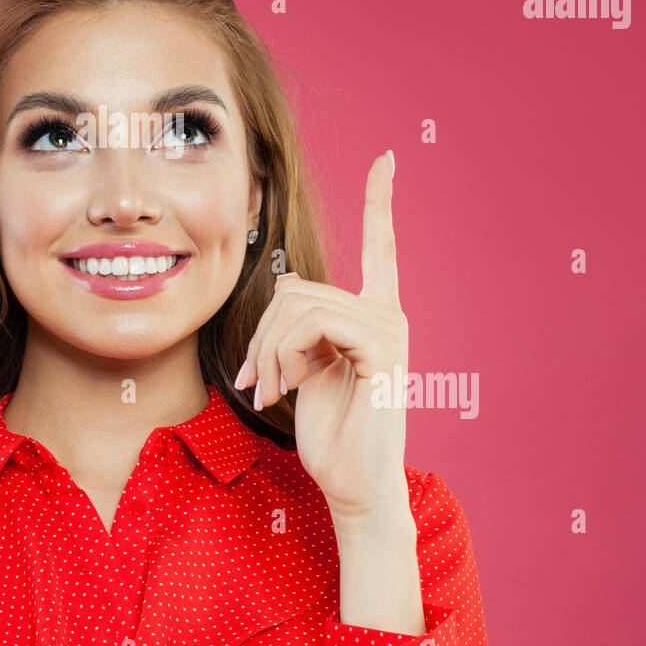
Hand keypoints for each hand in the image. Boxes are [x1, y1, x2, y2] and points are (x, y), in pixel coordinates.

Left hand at [233, 151, 409, 525]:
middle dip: (260, 335)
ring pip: (296, 305)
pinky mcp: (382, 346)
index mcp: (372, 313)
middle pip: (295, 287)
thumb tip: (284, 285)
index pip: (381, 246)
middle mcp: (387, 312)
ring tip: (270, 390)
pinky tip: (287, 388)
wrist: (353, 486)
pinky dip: (284, 355)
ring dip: (267, 351)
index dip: (380, 201)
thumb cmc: (329, 433)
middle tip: (256, 380)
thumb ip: (299, 326)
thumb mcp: (305, 367)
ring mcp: (389, 327)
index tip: (388, 159)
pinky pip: (311, 323)